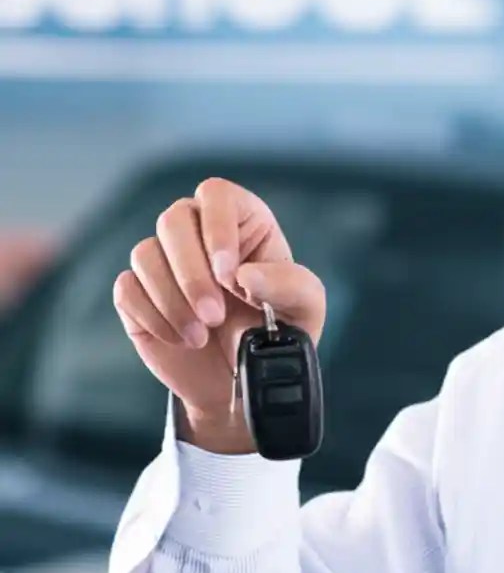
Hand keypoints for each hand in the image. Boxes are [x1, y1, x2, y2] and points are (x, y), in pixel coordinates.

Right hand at [112, 178, 325, 453]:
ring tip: (201, 336)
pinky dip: (154, 317)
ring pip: (145, 255)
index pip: (216, 194)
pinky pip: (128, 289)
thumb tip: (246, 274)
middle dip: (192, 274)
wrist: (243, 378)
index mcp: (243, 222)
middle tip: (215, 317)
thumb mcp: (305, 308)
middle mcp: (199, 232)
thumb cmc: (279, 331)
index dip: (217, 229)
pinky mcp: (138, 292)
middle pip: (172, 220)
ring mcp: (164, 261)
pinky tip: (182, 339)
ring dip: (172, 301)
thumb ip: (289, 284)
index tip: (229, 277)